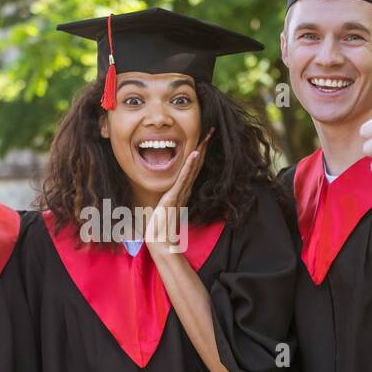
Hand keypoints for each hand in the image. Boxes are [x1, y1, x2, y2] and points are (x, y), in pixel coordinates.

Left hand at [145, 128, 212, 252]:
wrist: (159, 240)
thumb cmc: (161, 226)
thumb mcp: (166, 207)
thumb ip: (170, 199)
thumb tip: (169, 194)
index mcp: (183, 190)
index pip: (193, 167)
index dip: (200, 152)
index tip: (205, 138)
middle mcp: (184, 189)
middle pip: (197, 164)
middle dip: (204, 146)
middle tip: (211, 130)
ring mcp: (180, 192)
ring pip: (193, 168)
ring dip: (200, 151)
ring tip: (206, 137)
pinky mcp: (174, 196)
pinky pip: (183, 178)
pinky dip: (190, 165)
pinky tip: (195, 153)